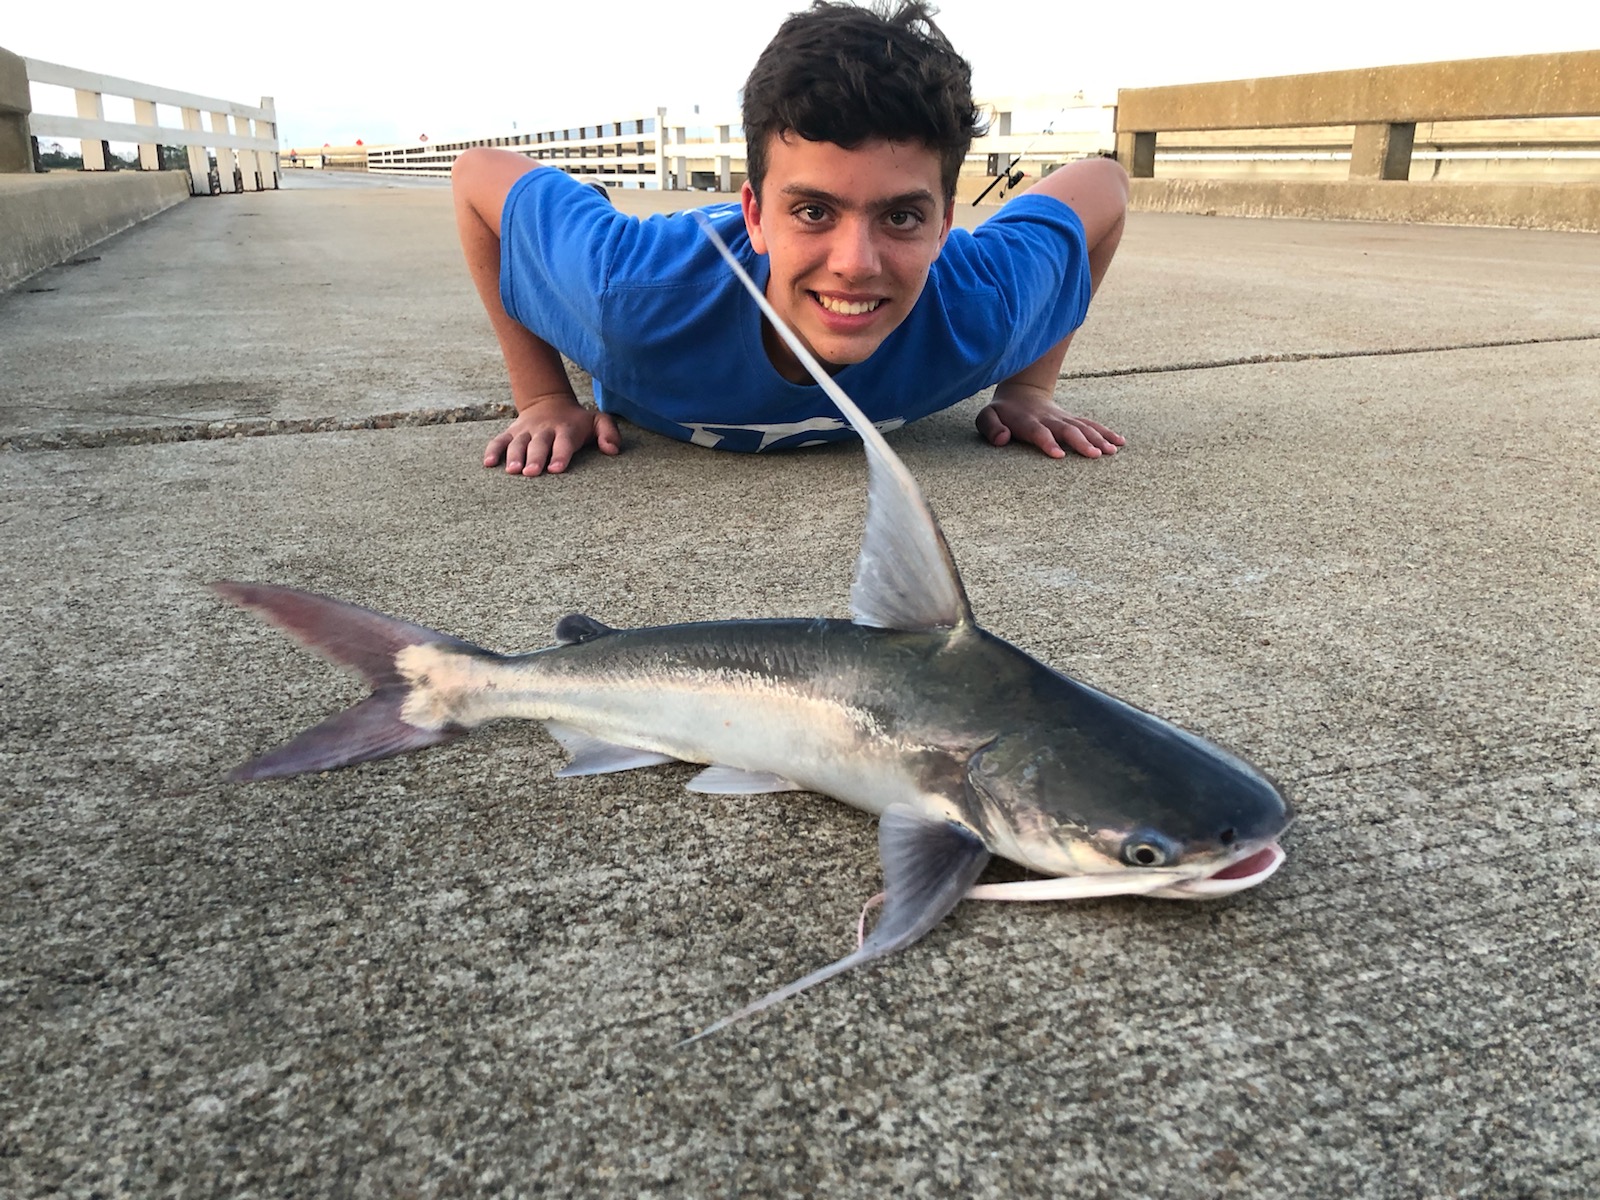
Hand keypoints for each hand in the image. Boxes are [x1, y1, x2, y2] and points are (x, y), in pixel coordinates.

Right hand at [483, 395, 620, 475]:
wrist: (549, 402)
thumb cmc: (577, 421)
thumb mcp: (597, 421)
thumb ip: (609, 433)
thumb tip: (613, 450)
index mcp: (565, 429)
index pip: (564, 442)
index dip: (560, 454)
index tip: (557, 468)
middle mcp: (544, 430)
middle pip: (538, 444)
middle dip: (535, 458)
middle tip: (532, 473)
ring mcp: (526, 431)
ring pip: (518, 443)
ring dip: (514, 456)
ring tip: (512, 471)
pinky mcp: (511, 433)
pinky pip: (499, 440)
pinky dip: (492, 450)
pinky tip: (488, 464)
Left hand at [976, 389, 1123, 458]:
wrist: (1022, 392)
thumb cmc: (1003, 411)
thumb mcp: (987, 416)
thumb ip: (991, 427)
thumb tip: (1002, 438)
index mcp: (1029, 421)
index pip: (1039, 432)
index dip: (1048, 442)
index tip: (1059, 455)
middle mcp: (1050, 419)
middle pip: (1067, 430)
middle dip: (1082, 442)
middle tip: (1096, 455)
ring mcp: (1064, 418)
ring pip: (1084, 427)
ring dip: (1099, 438)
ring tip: (1112, 451)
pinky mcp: (1074, 419)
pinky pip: (1092, 425)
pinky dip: (1106, 432)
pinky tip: (1120, 442)